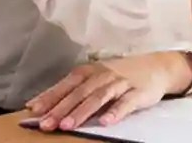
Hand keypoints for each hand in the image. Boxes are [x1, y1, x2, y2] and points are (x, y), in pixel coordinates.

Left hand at [25, 51, 191, 130]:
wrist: (158, 66)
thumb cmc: (120, 75)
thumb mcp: (96, 78)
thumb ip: (71, 90)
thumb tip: (38, 104)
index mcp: (90, 71)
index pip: (66, 84)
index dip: (50, 97)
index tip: (33, 110)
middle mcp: (103, 75)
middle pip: (79, 92)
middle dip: (61, 109)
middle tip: (46, 124)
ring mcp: (121, 83)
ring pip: (99, 97)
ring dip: (82, 112)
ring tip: (68, 125)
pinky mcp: (138, 92)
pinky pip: (126, 103)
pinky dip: (115, 112)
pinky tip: (106, 122)